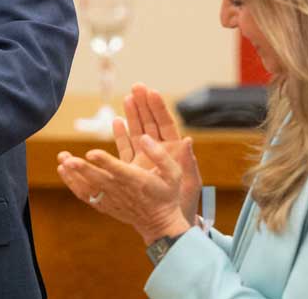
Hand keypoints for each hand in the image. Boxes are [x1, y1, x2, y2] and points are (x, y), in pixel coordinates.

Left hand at [58, 134, 192, 243]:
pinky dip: (73, 185)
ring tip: (61, 160)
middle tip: (67, 159)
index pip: (119, 171)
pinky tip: (63, 172)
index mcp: (138, 181)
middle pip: (99, 179)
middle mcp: (122, 191)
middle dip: (82, 170)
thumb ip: (160, 155)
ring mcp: (112, 200)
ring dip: (73, 175)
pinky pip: (86, 196)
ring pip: (89, 188)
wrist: (160, 224)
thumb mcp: (174, 174)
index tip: (92, 153)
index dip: (106, 162)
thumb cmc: (166, 194)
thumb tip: (145, 137)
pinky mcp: (105, 205)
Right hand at [117, 83, 202, 222]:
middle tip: (136, 86)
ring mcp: (145, 158)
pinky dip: (121, 133)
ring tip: (127, 97)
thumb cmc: (182, 203)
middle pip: (150, 122)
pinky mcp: (132, 167)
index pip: (166, 124)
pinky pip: (126, 146)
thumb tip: (188, 140)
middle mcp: (159, 151)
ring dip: (132, 114)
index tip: (151, 91)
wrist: (167, 221)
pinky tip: (117, 121)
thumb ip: (188, 162)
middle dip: (144, 104)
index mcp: (174, 152)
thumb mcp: (189, 183)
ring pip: (137, 131)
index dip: (158, 107)